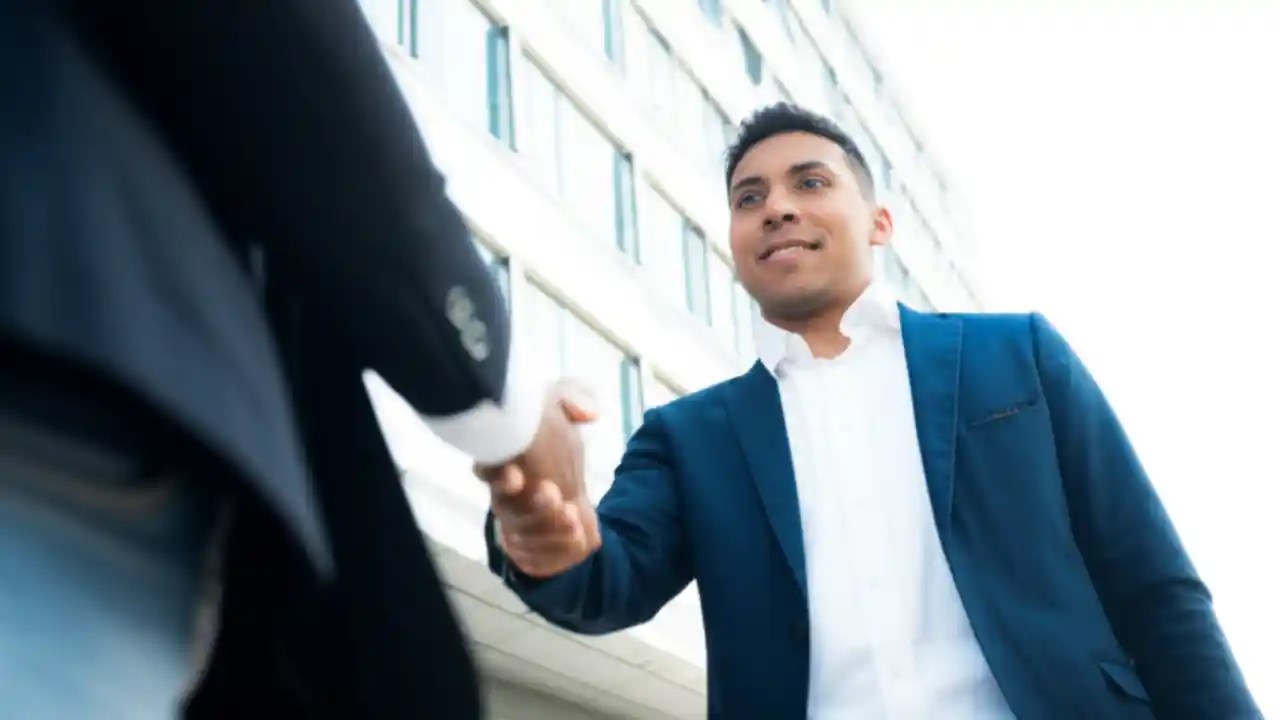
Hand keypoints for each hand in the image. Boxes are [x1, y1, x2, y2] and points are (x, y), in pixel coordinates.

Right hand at [476, 379, 600, 577]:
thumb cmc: (549, 439)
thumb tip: (590, 413)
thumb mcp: (556, 406)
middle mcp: (503, 496)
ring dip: (547, 527)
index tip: (514, 475)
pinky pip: (538, 555)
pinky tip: (579, 536)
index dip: (496, 474)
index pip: (488, 468)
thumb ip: (571, 398)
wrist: (563, 483)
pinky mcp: (530, 545)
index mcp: (501, 462)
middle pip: (507, 508)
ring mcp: (515, 524)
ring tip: (571, 515)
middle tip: (552, 492)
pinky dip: (558, 547)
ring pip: (523, 533)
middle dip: (530, 504)